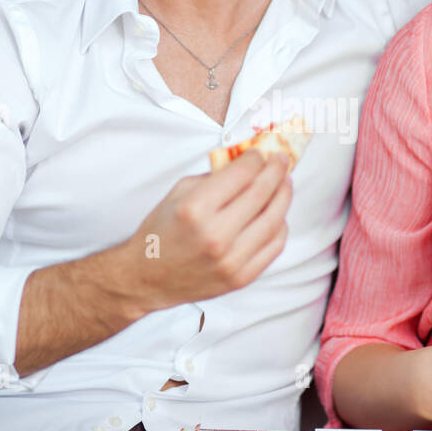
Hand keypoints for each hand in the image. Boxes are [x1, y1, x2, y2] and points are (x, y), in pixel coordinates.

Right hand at [126, 150, 291, 312]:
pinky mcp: (240, 278)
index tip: (261, 153)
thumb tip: (247, 162)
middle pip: (262, 193)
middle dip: (276, 170)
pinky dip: (280, 226)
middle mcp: (215, 235)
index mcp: (196, 209)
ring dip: (284, 196)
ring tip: (284, 184)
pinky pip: (274, 247)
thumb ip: (213, 176)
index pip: (242, 174)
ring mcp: (231, 260)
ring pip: (275, 220)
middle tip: (281, 161)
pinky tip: (277, 214)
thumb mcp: (178, 193)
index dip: (257, 158)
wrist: (147, 277)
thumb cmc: (160, 233)